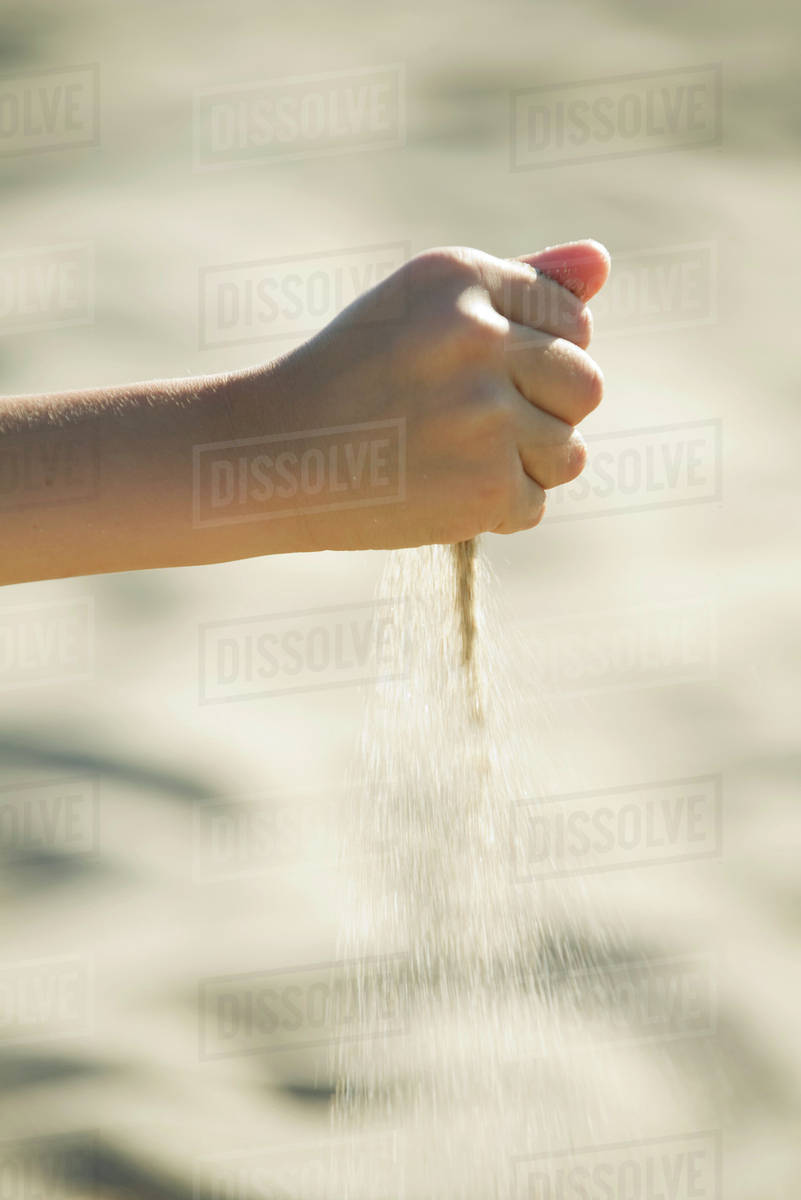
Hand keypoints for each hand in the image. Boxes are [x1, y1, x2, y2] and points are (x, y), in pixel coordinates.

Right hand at [273, 239, 609, 549]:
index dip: (534, 355)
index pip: (572, 318)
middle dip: (544, 411)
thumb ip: (518, 285)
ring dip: (522, 465)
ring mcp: (484, 417)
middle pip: (586, 385)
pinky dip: (493, 508)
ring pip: (568, 451)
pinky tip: (436, 490)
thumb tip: (603, 262)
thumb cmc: (350, 376)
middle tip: (470, 422)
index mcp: (462, 279)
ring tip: (451, 458)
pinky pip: (533, 503)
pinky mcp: (484, 488)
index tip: (475, 373)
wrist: (267, 454)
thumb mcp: (422, 308)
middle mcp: (478, 339)